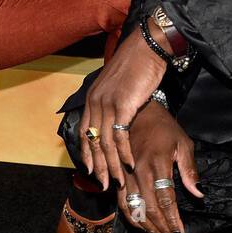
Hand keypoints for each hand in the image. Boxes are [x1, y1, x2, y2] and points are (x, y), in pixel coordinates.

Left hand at [79, 21, 168, 191]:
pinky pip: (120, 135)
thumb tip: (116, 119)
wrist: (146, 47)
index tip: (92, 171)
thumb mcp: (118, 86)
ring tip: (119, 181)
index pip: (85, 133)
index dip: (88, 154)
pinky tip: (130, 163)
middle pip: (93, 142)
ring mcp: (107, 104)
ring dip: (112, 165)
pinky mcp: (122, 105)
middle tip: (105, 185)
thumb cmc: (136, 66)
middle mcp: (95, 102)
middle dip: (98, 166)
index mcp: (93, 98)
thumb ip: (112, 103)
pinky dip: (124, 152)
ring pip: (105, 143)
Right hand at [115, 101, 201, 232]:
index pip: (167, 199)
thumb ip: (190, 170)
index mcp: (158, 163)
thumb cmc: (164, 127)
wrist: (138, 112)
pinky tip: (140, 224)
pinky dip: (130, 216)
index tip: (181, 232)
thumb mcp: (183, 143)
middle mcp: (139, 171)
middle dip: (161, 227)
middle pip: (150, 208)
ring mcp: (126, 174)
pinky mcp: (118, 174)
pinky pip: (121, 201)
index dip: (173, 219)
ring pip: (133, 208)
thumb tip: (199, 194)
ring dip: (146, 225)